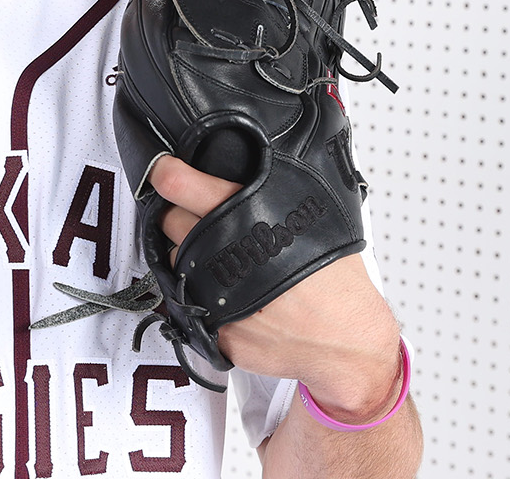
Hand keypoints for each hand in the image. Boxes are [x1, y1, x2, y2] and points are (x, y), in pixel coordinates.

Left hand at [150, 154, 403, 419]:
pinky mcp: (214, 327)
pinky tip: (233, 295)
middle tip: (198, 219)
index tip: (162, 171)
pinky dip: (204, 297)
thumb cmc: (337, 283)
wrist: (347, 342)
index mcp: (250, 218)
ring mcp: (216, 293)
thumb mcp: (315, 220)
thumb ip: (278, 194)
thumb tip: (253, 168)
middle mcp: (227, 254)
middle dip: (179, 216)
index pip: (186, 187)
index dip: (169, 176)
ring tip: (225, 262)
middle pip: (173, 222)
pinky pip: (190, 302)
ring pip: (178, 261)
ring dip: (190, 257)